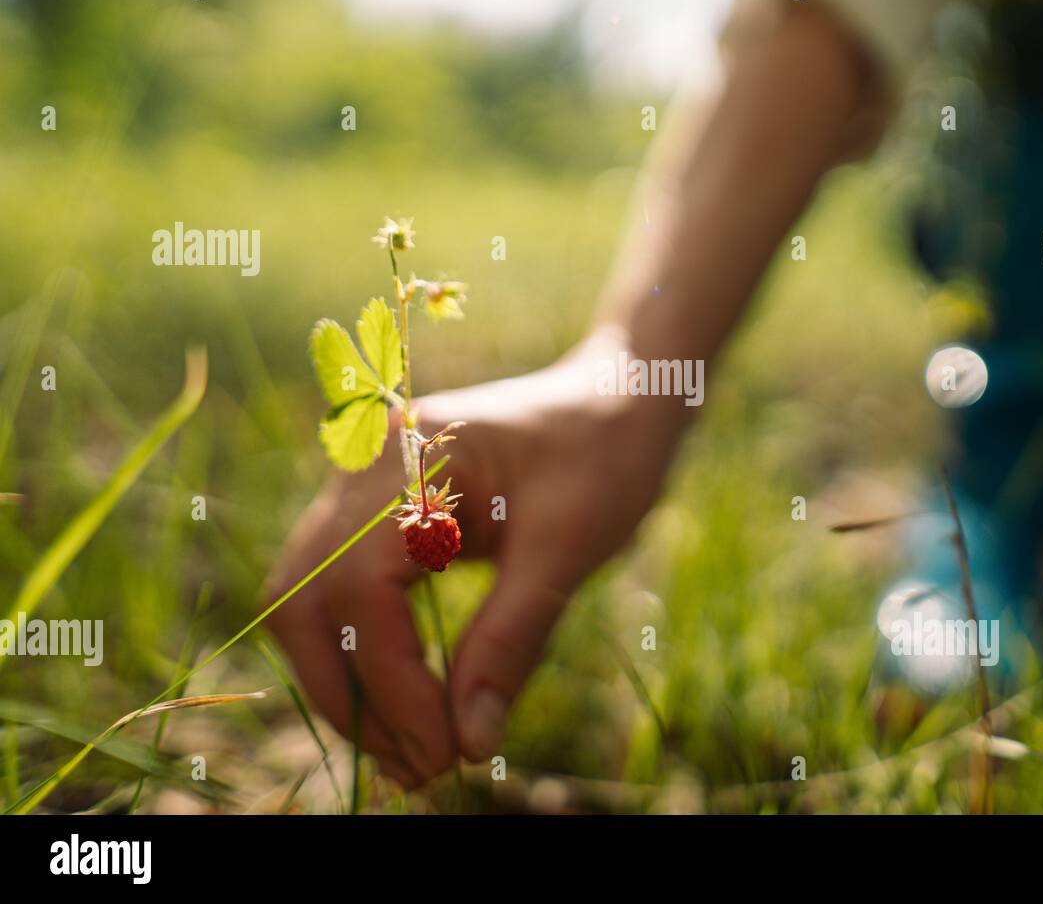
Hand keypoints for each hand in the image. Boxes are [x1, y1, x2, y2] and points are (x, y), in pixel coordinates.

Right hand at [263, 334, 685, 785]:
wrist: (617, 399)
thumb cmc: (604, 455)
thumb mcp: (570, 545)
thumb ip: (512, 638)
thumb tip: (469, 744)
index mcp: (406, 459)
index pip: (359, 593)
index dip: (392, 685)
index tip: (445, 752)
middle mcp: (362, 469)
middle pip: (302, 602)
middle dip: (350, 695)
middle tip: (420, 767)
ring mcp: (360, 490)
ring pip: (308, 605)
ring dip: (350, 685)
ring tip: (415, 754)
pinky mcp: (377, 516)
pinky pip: (340, 596)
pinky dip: (364, 657)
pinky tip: (411, 709)